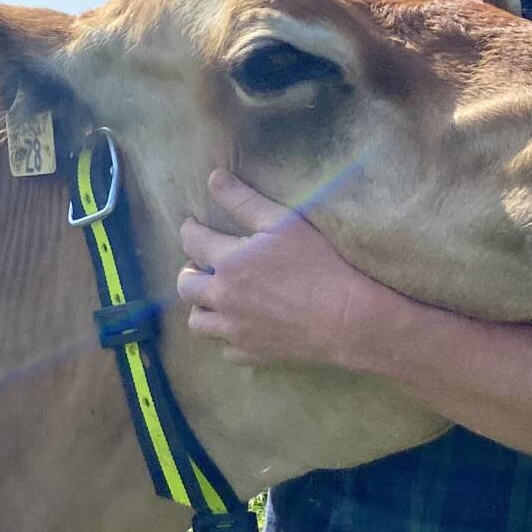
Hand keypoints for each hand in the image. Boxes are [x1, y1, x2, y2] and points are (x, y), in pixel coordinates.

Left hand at [175, 169, 391, 368]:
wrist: (346, 318)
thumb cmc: (319, 265)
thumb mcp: (283, 223)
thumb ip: (244, 201)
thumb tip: (214, 178)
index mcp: (228, 263)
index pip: (192, 242)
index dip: (190, 230)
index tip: (192, 226)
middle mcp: (223, 299)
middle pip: (185, 286)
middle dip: (190, 272)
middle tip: (203, 266)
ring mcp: (235, 330)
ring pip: (198, 323)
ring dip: (202, 307)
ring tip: (217, 298)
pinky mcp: (252, 353)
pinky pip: (226, 349)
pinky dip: (228, 337)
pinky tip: (242, 326)